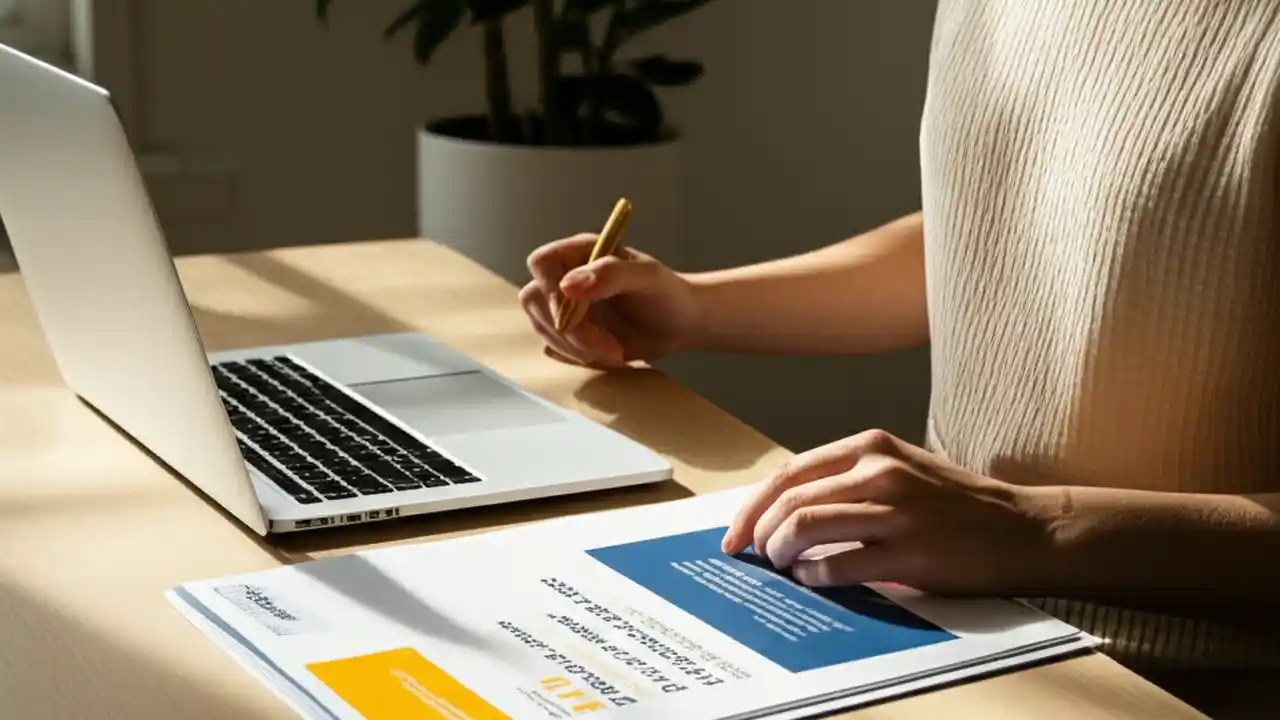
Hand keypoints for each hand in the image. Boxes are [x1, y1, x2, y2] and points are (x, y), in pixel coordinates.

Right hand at [519, 234, 702, 368]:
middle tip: (603, 346)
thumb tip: (569, 285)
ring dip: (573, 347)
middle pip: (534, 300)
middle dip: (566, 330)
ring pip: (543, 327)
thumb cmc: (668, 293)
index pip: (542, 263)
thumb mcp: (648, 277)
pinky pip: (556, 347)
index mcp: (581, 252)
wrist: (680, 323)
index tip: (571, 315)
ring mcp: (565, 306)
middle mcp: (567, 276)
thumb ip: (611, 274)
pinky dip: (578, 357)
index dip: (549, 289)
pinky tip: (608, 354)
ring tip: (613, 352)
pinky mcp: (570, 333)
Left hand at [720, 429, 1063, 594]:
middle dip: (759, 533)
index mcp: (870, 446)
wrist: (1023, 528)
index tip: (735, 533)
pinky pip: (838, 566)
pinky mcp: (909, 552)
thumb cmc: (955, 503)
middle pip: (788, 500)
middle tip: (756, 556)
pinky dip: (815, 577)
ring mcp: (895, 511)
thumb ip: (846, 480)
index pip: (788, 472)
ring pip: (805, 528)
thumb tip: (782, 511)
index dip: (751, 506)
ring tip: (784, 567)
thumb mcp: (899, 469)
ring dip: (781, 554)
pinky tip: (815, 581)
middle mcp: (878, 471)